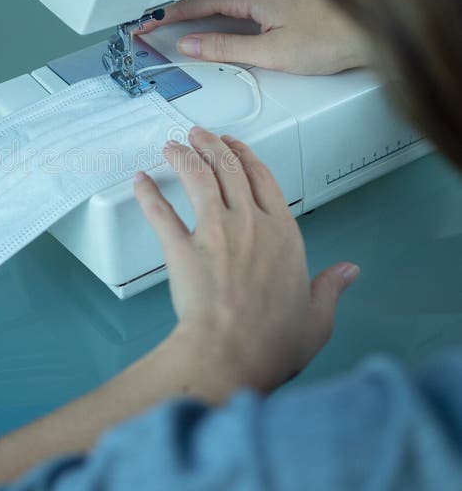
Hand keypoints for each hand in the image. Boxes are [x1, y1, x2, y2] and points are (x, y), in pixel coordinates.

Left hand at [134, 127, 359, 391]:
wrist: (232, 355)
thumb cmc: (271, 342)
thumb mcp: (317, 317)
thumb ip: (331, 288)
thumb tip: (349, 273)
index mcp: (283, 235)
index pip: (264, 180)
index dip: (247, 157)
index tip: (236, 147)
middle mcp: (250, 224)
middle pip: (229, 169)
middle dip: (213, 146)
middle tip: (200, 135)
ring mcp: (214, 232)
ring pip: (199, 179)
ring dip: (185, 157)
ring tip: (173, 145)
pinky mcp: (182, 249)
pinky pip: (161, 213)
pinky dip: (148, 194)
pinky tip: (140, 181)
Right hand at [144, 0, 370, 74]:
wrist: (369, 27)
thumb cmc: (331, 39)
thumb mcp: (271, 52)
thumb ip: (226, 47)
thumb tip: (192, 44)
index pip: (196, 3)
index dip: (167, 16)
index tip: (147, 25)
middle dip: (178, 8)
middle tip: (156, 26)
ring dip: (199, 4)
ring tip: (181, 25)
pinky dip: (219, 2)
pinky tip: (219, 17)